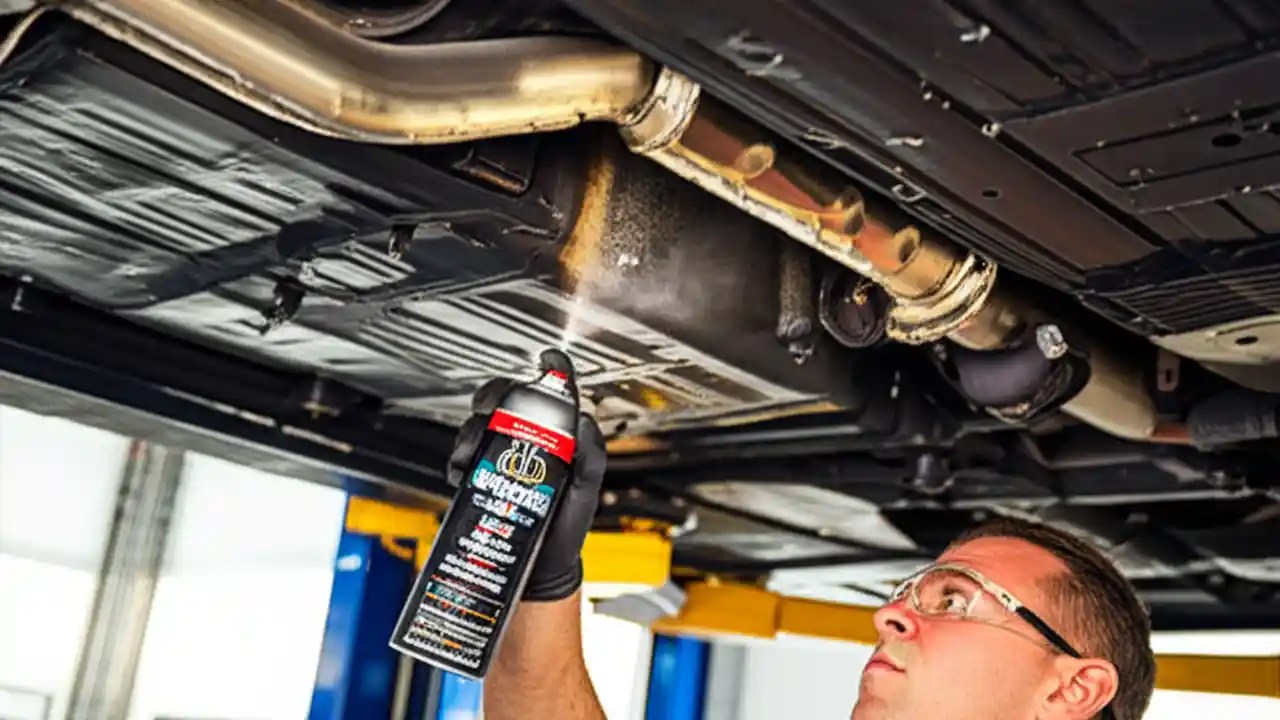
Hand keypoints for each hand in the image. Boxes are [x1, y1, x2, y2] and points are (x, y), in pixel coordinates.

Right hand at [446, 376, 606, 601]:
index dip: (549, 370)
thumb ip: (592, 455)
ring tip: (473, 451)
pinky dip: (459, 459)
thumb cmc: (567, 529)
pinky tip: (463, 471)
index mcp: (556, 439)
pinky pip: (463, 458)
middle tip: (488, 406)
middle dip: (494, 396)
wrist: (541, 570)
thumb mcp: (588, 491)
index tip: (547, 358)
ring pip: (479, 427)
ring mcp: (500, 459)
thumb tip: (584, 423)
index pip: (551, 394)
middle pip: (505, 401)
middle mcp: (526, 442)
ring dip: (472, 431)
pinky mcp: (480, 478)